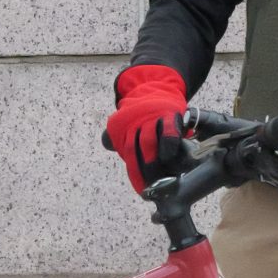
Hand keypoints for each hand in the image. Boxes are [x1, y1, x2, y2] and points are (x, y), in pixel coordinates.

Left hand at [103, 64, 189, 192]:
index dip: (135, 174)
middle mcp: (134, 123)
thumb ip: (116, 137)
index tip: (143, 190)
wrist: (156, 87)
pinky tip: (169, 159)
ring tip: (163, 182)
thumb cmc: (140, 115)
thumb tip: (108, 144)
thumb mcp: (124, 124)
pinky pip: (167, 131)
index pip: (126, 153)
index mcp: (121, 127)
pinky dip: (168, 145)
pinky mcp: (169, 114)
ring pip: (148, 143)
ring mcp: (151, 118)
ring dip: (154, 163)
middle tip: (153, 190)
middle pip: (134, 150)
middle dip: (143, 172)